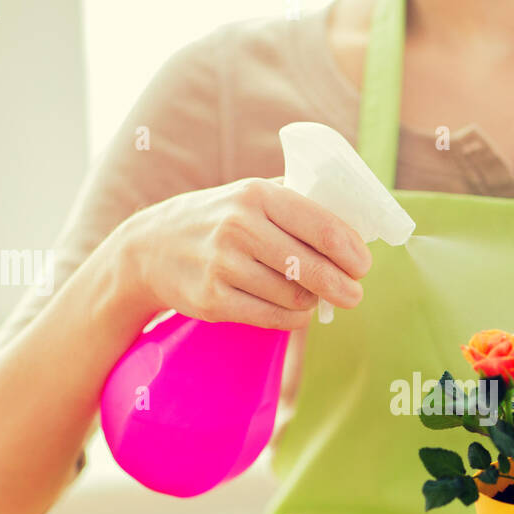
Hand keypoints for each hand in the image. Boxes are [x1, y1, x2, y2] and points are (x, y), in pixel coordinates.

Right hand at [119, 177, 372, 329]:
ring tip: (312, 297)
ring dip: (311, 302)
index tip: (363, 265)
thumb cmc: (218, 219)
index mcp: (258, 195)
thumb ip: (297, 202)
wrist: (150, 248)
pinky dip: (291, 318)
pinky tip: (294, 311)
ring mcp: (224, 265)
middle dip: (342, 285)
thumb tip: (354, 224)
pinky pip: (272, 318)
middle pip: (312, 268)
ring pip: (294, 296)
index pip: (322, 226)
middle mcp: (240, 227)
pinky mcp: (213, 300)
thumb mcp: (251, 195)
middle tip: (354, 294)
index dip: (351, 251)